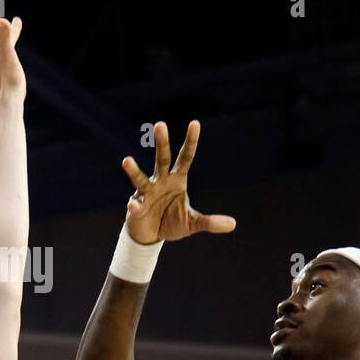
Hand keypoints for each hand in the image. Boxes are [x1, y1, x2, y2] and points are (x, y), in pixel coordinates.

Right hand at [121, 121, 235, 244]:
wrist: (151, 235)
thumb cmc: (172, 222)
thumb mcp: (193, 223)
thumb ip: (210, 222)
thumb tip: (233, 224)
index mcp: (177, 180)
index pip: (185, 157)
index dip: (191, 142)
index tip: (194, 123)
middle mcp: (161, 182)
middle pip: (161, 159)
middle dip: (161, 143)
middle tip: (160, 124)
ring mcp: (147, 193)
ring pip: (141, 179)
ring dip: (134, 170)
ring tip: (127, 161)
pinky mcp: (136, 208)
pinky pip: (135, 205)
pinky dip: (134, 206)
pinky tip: (133, 206)